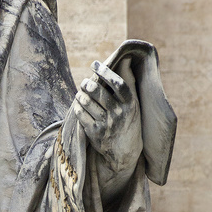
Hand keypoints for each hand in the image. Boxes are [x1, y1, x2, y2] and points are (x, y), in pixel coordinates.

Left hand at [73, 60, 142, 175]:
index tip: (94, 64)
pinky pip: (80, 114)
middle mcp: (119, 114)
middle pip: (98, 92)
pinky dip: (77, 107)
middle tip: (84, 82)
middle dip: (87, 84)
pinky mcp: (95, 133)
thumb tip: (125, 59)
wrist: (125, 152)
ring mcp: (106, 124)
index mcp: (130, 104)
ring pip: (86, 102)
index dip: (105, 72)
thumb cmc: (129, 121)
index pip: (118, 84)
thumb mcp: (134, 103)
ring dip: (80, 95)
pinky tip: (78, 104)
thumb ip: (128, 81)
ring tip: (81, 93)